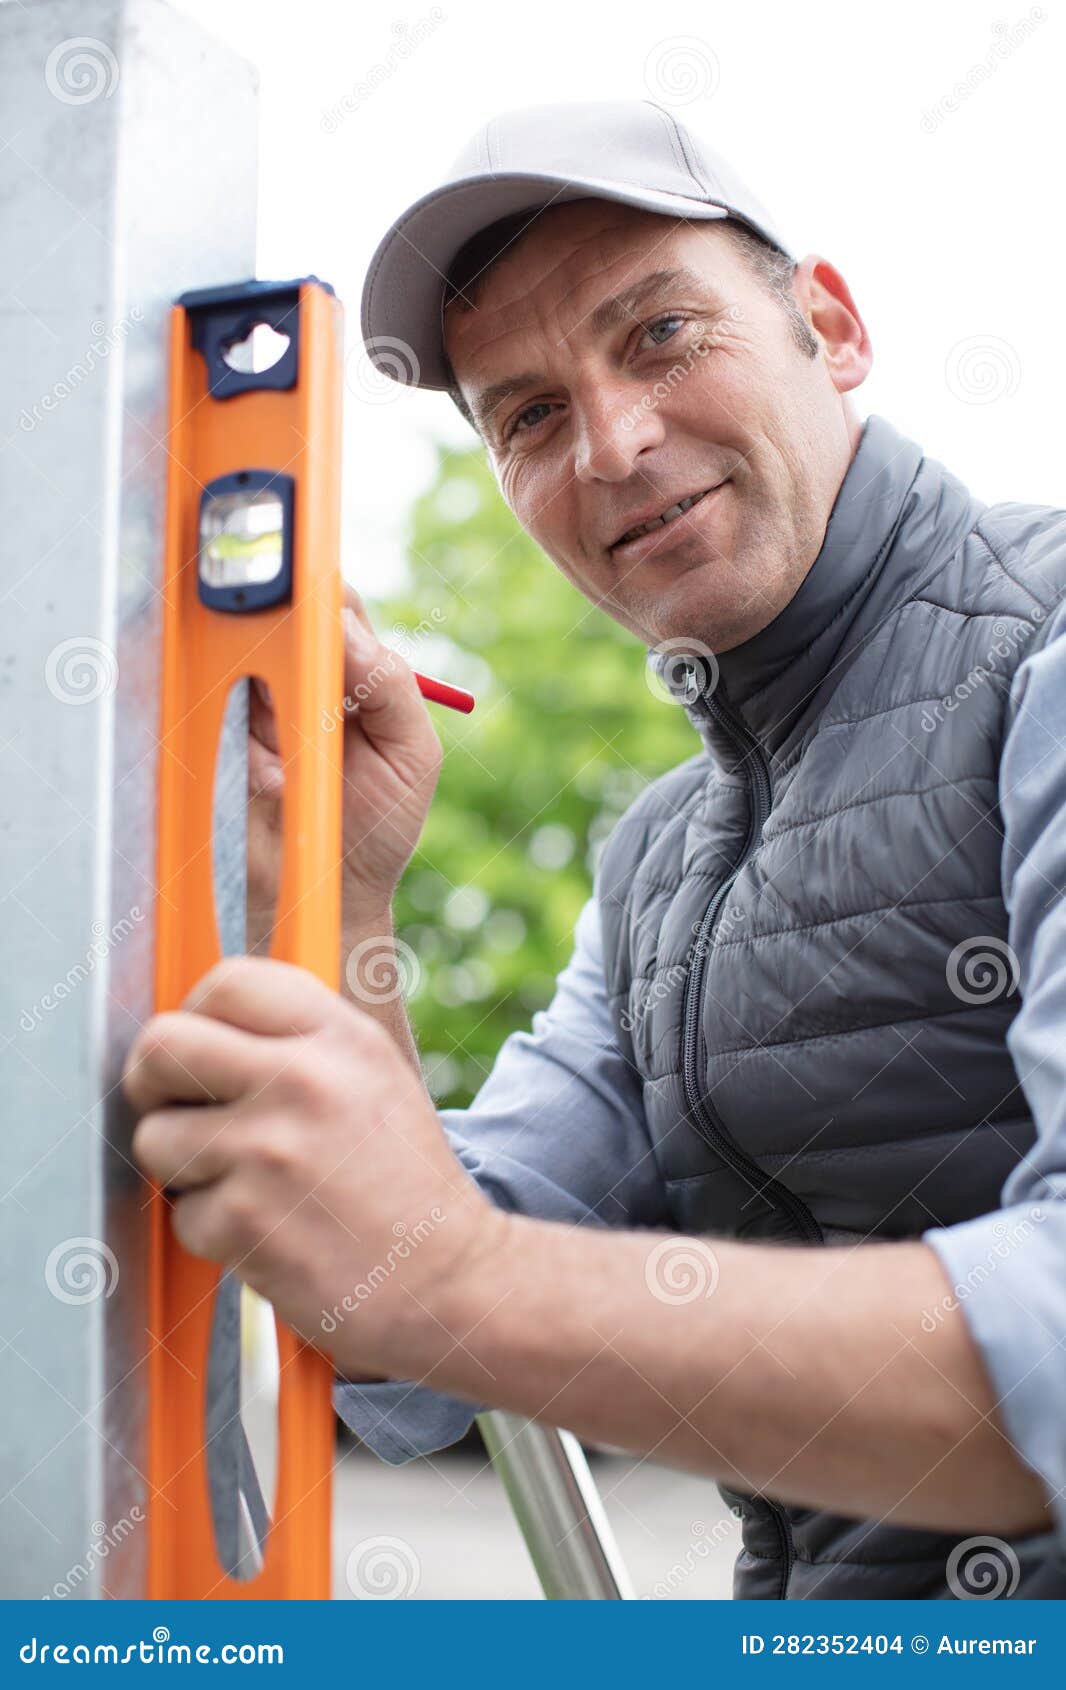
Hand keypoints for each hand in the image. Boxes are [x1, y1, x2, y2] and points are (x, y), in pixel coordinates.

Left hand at [122, 956, 500, 1379]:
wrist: (447, 1280)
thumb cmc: (402, 1181)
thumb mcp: (373, 1076)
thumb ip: (298, 1040)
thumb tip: (199, 1025)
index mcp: (340, 1037)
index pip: (228, 982)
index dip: (197, 1014)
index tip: (203, 1051)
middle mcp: (303, 1080)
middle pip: (163, 1045)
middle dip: (153, 1083)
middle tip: (179, 1111)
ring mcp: (269, 1150)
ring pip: (156, 1137)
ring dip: (184, 1170)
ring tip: (246, 1183)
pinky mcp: (244, 1221)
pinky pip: (182, 1214)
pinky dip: (214, 1231)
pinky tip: (270, 1231)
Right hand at [246, 584, 442, 942]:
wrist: (332, 893)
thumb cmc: (381, 824)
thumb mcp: (412, 754)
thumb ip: (392, 686)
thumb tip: (345, 628)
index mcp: (360, 674)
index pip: (339, 610)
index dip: (327, 601)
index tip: (321, 615)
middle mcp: (306, 682)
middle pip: (282, 622)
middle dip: (286, 638)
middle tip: (302, 676)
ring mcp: (262, 712)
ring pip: (246, 666)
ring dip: (270, 701)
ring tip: (300, 749)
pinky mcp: (226, 745)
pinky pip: (223, 723)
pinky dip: (254, 752)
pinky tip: (281, 784)